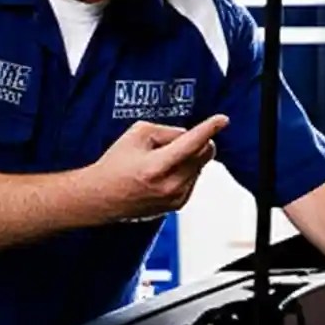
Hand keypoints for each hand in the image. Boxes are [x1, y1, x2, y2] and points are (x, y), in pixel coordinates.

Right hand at [90, 115, 228, 220]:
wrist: (101, 197)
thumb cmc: (115, 164)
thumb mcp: (136, 134)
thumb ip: (166, 130)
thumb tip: (188, 135)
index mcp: (156, 166)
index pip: (191, 143)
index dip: (209, 128)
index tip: (222, 119)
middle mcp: (169, 186)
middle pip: (204, 154)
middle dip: (199, 141)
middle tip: (178, 140)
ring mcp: (175, 198)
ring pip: (200, 167)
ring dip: (190, 157)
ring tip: (161, 160)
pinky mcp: (177, 205)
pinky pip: (193, 179)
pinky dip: (186, 170)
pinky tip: (164, 172)